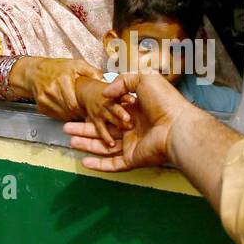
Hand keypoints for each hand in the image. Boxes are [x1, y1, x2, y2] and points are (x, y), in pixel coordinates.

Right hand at [16, 57, 102, 120]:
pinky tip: (68, 109)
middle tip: (87, 111)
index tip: (90, 108)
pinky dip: (64, 115)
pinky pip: (56, 115)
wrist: (35, 72)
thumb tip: (105, 81)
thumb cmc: (58, 68)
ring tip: (79, 110)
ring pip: (63, 115)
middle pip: (69, 110)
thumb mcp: (77, 64)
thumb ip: (92, 72)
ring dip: (73, 115)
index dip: (84, 108)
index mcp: (62, 80)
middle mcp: (51, 90)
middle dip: (80, 113)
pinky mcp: (41, 106)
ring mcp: (45, 99)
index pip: (74, 103)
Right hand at [62, 71, 192, 171]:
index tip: (80, 110)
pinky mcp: (133, 159)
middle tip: (67, 128)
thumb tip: (106, 94)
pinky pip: (113, 164)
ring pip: (105, 147)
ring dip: (87, 145)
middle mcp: (133, 128)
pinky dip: (98, 164)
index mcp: (136, 110)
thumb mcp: (144, 79)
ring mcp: (134, 145)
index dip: (95, 112)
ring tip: (70, 141)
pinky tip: (84, 162)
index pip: (110, 112)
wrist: (176, 126)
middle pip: (103, 130)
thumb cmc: (165, 102)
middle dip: (84, 129)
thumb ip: (123, 82)